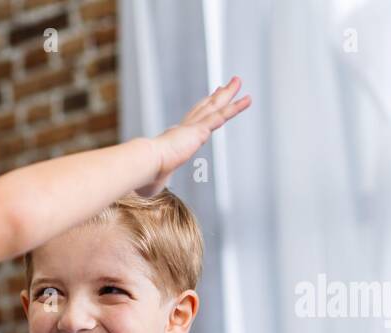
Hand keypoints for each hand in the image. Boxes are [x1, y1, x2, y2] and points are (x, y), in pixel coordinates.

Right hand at [137, 77, 250, 197]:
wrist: (145, 164)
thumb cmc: (145, 175)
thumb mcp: (153, 179)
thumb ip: (155, 182)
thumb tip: (145, 192)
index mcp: (174, 138)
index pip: (191, 120)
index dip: (201, 108)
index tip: (209, 99)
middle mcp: (184, 129)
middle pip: (205, 108)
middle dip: (217, 96)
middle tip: (227, 84)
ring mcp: (192, 129)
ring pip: (215, 108)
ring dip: (228, 95)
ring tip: (238, 81)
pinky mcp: (198, 131)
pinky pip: (220, 117)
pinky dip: (233, 109)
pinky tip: (244, 101)